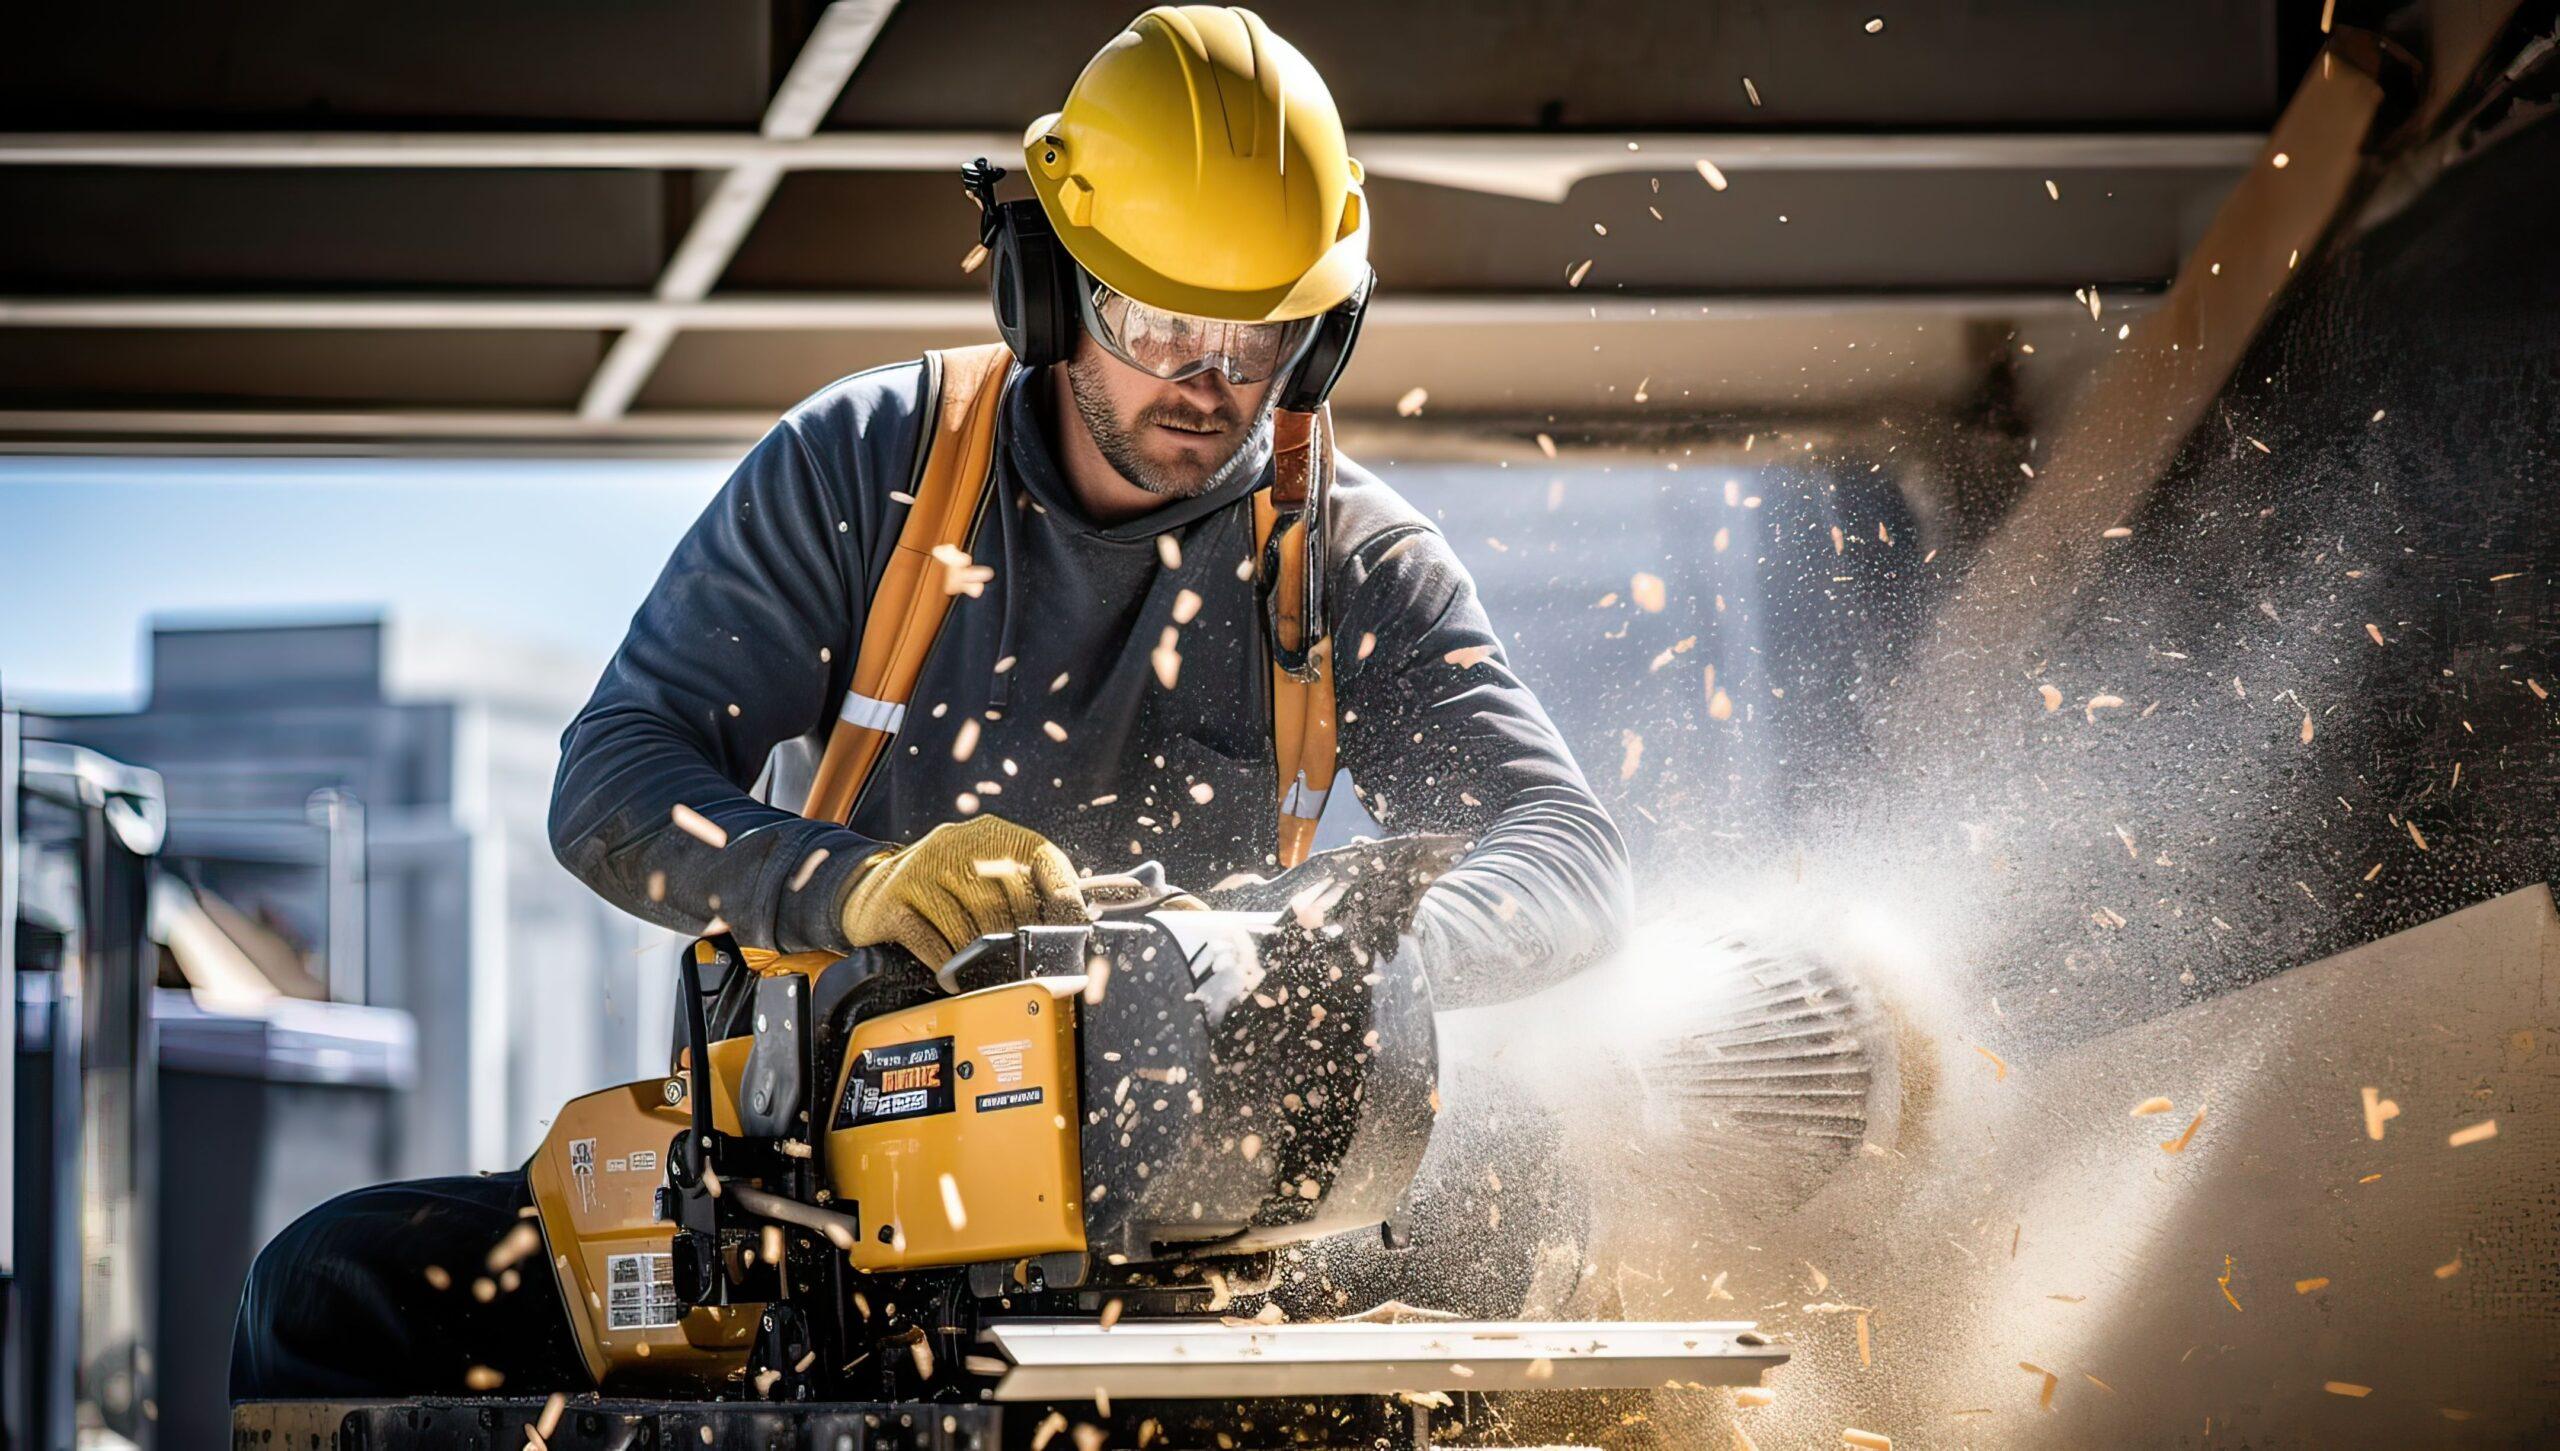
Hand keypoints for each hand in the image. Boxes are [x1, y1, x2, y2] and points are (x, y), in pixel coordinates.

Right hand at [839, 816, 1089, 969]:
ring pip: (972, 927)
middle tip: (1031, 969)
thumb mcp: (985, 876)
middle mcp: (957, 843)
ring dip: (983, 959)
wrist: (868, 890)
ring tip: (990, 974)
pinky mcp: (894, 900)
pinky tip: (953, 975)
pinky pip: (934, 945)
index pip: (1043, 859)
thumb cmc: (942, 890)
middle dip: (1023, 942)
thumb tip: (1088, 916)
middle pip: (1008, 900)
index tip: (1077, 934)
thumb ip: (1031, 891)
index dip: (1065, 901)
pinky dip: (948, 967)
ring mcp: (922, 869)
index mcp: (991, 834)